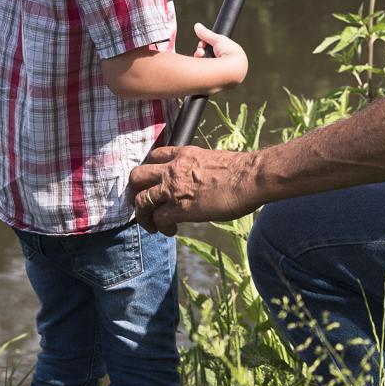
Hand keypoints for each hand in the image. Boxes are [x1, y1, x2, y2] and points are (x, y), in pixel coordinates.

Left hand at [128, 146, 261, 234]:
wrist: (250, 177)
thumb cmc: (240, 170)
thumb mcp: (211, 159)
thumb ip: (197, 167)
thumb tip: (197, 179)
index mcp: (183, 154)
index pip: (153, 156)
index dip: (149, 171)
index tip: (153, 183)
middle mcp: (173, 168)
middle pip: (137, 176)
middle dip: (134, 193)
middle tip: (143, 204)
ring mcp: (174, 188)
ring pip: (141, 200)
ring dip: (143, 215)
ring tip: (153, 225)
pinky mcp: (181, 208)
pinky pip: (158, 219)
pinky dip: (160, 228)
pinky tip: (171, 231)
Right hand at [191, 22, 247, 88]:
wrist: (233, 70)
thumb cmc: (229, 53)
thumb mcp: (217, 39)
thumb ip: (206, 34)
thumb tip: (197, 26)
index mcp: (229, 55)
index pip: (212, 49)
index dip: (205, 45)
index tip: (202, 44)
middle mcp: (225, 66)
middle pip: (206, 57)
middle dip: (200, 52)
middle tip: (200, 51)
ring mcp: (219, 76)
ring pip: (204, 66)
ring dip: (199, 59)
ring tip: (200, 56)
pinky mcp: (213, 84)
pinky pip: (203, 75)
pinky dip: (200, 68)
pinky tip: (199, 66)